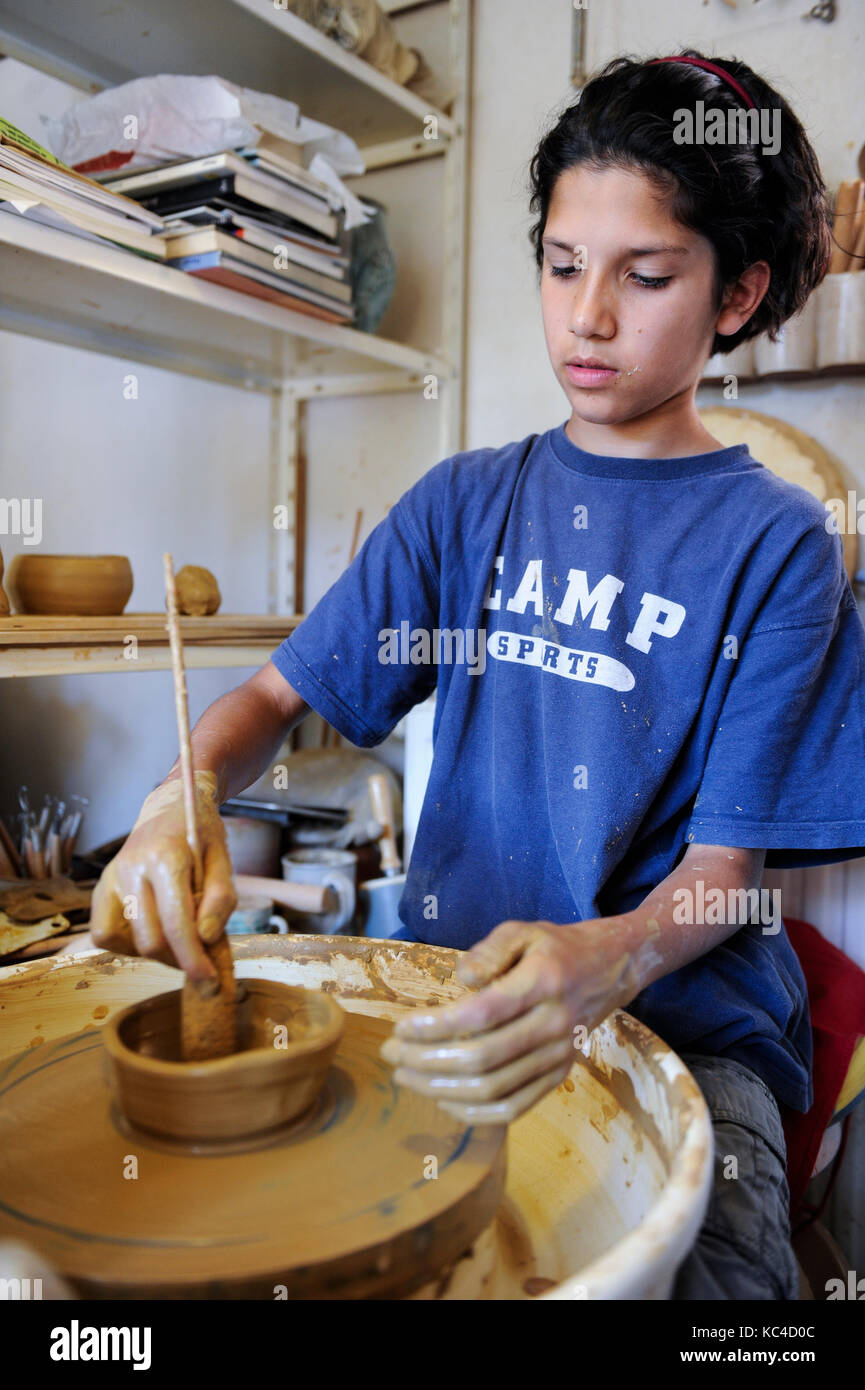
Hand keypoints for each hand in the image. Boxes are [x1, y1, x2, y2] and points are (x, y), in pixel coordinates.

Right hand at [89, 771, 236, 982]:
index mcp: (164, 857)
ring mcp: (110, 879)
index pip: (176, 922)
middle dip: (178, 960)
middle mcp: (130, 868)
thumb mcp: (223, 859)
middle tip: (201, 960)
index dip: (193, 959)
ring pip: (123, 942)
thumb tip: (207, 939)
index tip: (210, 983)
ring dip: (155, 954)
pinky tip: (153, 931)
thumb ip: (221, 899)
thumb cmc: (199, 834)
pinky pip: (104, 935)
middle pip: (149, 940)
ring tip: (178, 938)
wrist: (169, 807)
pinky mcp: (100, 889)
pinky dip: (129, 945)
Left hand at [380, 917, 639, 1124]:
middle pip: (482, 1058)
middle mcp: (553, 1024)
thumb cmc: (557, 947)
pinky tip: (443, 1099)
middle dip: (426, 1061)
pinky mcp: (559, 1076)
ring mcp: (558, 1056)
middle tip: (392, 1053)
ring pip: (493, 1089)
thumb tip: (460, 980)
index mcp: (543, 982)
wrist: (611, 968)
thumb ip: (489, 950)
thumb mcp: (523, 930)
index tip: (400, 1027)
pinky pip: (514, 1107)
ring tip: (406, 1074)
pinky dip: (474, 1112)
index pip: (481, 1014)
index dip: (435, 1026)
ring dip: (441, 1088)